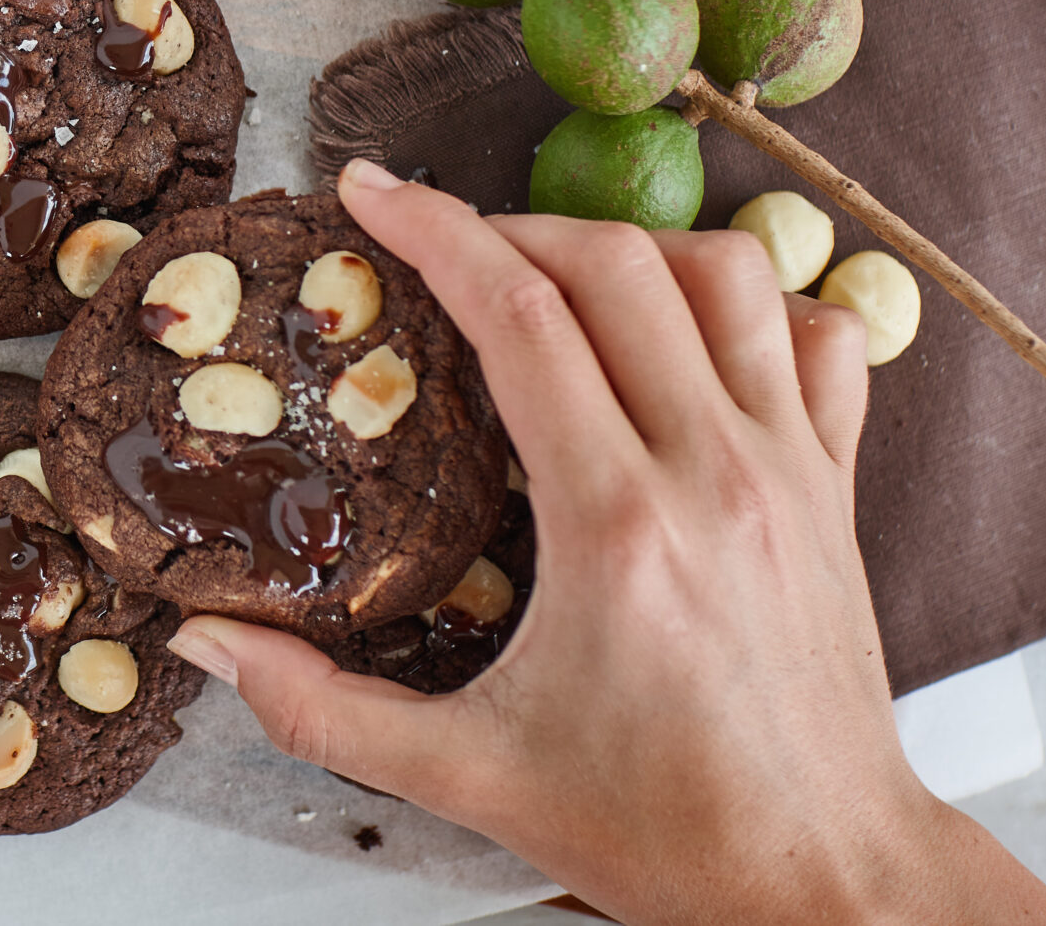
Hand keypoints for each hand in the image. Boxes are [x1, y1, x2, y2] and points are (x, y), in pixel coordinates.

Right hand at [167, 157, 1045, 924]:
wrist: (828, 881)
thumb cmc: (666, 831)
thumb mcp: (468, 777)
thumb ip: (322, 710)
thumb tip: (208, 646)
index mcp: (616, 523)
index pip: (520, 316)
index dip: (434, 230)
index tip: (370, 190)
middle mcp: (713, 470)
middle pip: (615, 266)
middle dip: (506, 225)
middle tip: (435, 240)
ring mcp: (791, 470)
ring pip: (729, 275)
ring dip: (631, 247)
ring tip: (555, 271)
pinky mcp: (838, 490)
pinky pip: (822, 340)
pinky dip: (760, 305)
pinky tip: (695, 328)